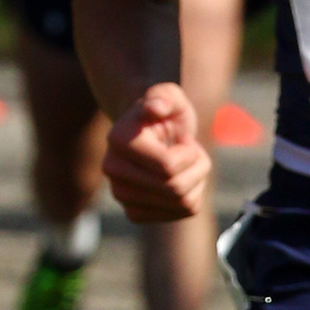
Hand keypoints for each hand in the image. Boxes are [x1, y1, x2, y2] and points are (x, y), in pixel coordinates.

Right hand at [103, 83, 209, 222]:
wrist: (154, 132)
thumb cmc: (165, 111)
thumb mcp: (170, 96)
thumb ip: (165, 97)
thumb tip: (155, 107)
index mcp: (119, 139)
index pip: (168, 167)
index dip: (189, 154)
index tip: (185, 139)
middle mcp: (112, 169)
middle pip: (176, 189)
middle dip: (197, 168)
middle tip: (193, 152)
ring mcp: (121, 194)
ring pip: (182, 203)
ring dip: (197, 180)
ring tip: (188, 163)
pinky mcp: (134, 212)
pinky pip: (180, 213)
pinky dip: (193, 196)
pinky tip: (182, 179)